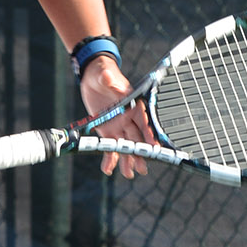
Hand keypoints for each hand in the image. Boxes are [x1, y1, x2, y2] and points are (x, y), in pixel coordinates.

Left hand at [80, 55, 151, 178]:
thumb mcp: (104, 74)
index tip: (153, 148)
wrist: (93, 76)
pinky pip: (109, 146)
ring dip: (127, 160)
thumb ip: (108, 78)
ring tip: (130, 174)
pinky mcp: (106, 129)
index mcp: (133, 105)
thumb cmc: (102, 72)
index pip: (143, 121)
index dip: (148, 134)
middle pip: (136, 138)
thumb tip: (110, 79)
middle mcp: (128, 117)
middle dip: (140, 153)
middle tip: (143, 168)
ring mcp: (118, 125)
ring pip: (125, 145)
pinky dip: (109, 157)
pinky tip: (108, 169)